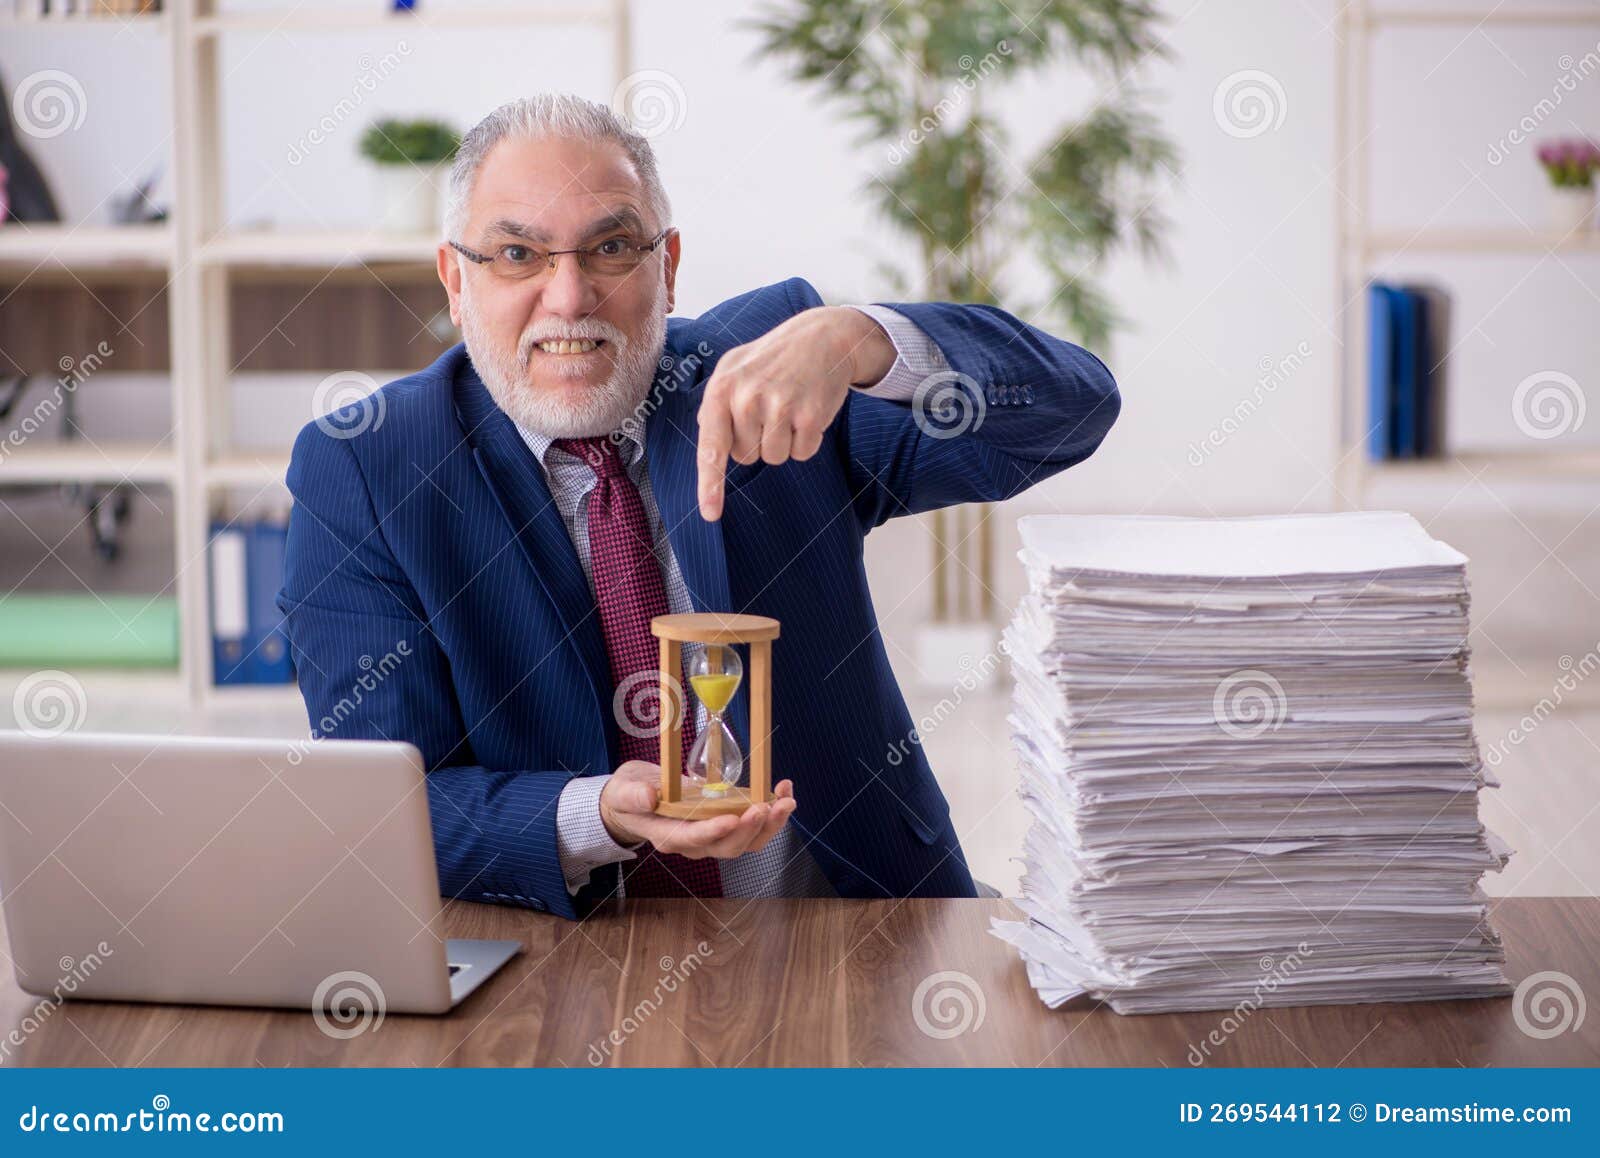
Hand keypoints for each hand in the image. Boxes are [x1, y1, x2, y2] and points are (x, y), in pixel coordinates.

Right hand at [599, 760, 796, 858]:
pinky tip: (783, 791)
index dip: (714, 831)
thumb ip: (633, 795)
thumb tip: (649, 796)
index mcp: (668, 836)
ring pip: (747, 842)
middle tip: (765, 806)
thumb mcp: (623, 790)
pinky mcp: (727, 824)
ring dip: (770, 824)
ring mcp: (713, 836)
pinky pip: (753, 826)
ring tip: (786, 801)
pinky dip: (772, 812)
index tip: (732, 818)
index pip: (694, 839)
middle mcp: (695, 843)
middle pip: (728, 847)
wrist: (635, 799)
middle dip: (750, 829)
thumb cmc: (628, 795)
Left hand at [696, 305, 895, 519]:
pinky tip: (807, 412)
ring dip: (783, 442)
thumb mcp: (734, 369)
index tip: (710, 514)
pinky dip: (806, 440)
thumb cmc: (773, 359)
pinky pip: (802, 454)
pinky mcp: (810, 416)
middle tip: (770, 407)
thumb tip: (708, 444)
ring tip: (789, 407)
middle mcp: (747, 398)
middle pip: (746, 457)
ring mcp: (780, 406)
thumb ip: (715, 405)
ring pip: (774, 459)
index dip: (710, 485)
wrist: (821, 337)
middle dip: (757, 440)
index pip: (711, 447)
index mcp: (721, 388)